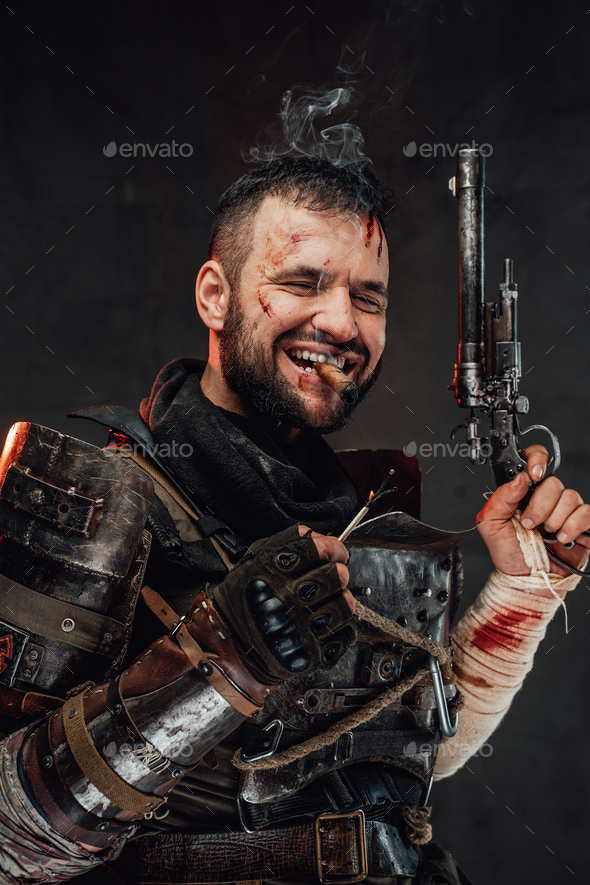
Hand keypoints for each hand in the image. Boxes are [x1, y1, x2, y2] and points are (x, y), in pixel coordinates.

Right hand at [209, 523, 356, 682]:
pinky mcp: (310, 653)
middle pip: (336, 576)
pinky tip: (326, 622)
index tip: (336, 551)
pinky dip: (341, 627)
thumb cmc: (245, 596)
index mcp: (274, 571)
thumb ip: (290, 541)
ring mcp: (300, 628)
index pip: (320, 549)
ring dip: (342, 601)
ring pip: (344, 606)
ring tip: (330, 600)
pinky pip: (344, 635)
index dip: (334, 548)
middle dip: (339, 573)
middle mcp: (287, 598)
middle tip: (335, 575)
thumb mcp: (257, 558)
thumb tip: (324, 538)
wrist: (229, 640)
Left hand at [476, 444, 589, 592]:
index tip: (534, 474)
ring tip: (545, 534)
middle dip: (540, 506)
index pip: (534, 460)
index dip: (537, 460)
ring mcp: (565, 510)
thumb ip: (501, 498)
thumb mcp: (491, 525)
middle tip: (529, 523)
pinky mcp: (582, 524)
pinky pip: (586, 513)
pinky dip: (573, 526)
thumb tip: (519, 478)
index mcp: (524, 492)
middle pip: (553, 482)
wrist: (526, 579)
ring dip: (555, 519)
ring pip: (570, 497)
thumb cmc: (509, 553)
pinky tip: (562, 537)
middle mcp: (546, 497)